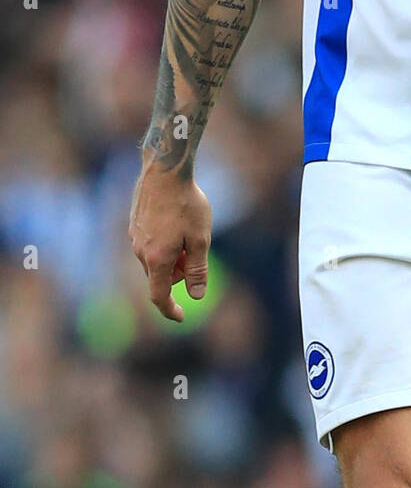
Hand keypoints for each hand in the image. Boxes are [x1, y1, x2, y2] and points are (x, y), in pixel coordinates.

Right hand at [129, 161, 211, 321]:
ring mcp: (134, 237)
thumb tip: (196, 296)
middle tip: (196, 250)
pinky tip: (175, 220)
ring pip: (155, 259)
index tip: (181, 317)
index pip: (159, 296)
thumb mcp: (200, 238)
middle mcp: (140, 252)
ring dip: (172, 256)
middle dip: (179, 272)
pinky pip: (150, 243)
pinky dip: (164, 242)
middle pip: (160, 276)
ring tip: (188, 229)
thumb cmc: (186, 203)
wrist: (164, 170)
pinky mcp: (134, 224)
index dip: (170, 310)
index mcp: (157, 259)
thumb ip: (197, 269)